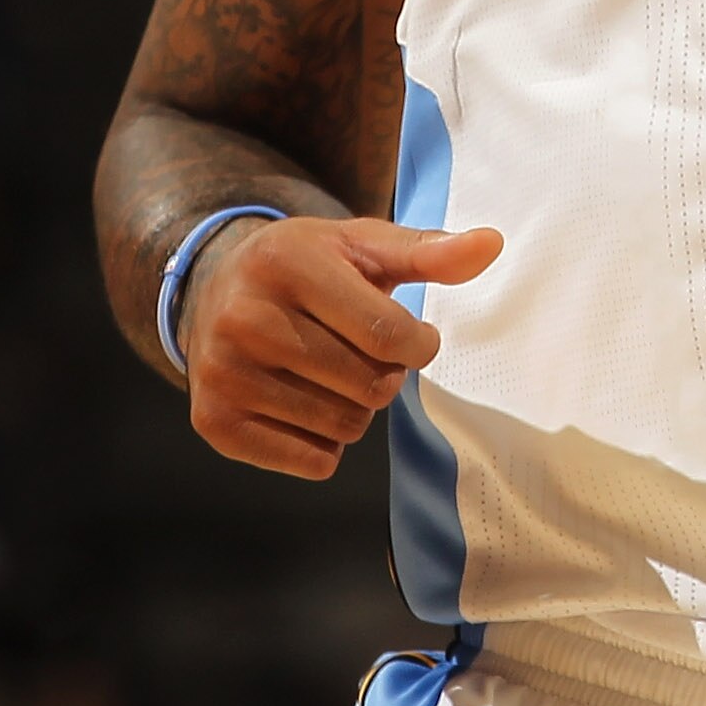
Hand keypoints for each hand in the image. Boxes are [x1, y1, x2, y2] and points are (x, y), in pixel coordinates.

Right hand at [179, 216, 500, 478]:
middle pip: (369, 386)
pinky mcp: (215, 421)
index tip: (414, 339)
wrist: (214, 292)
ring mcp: (224, 373)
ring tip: (328, 373)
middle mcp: (244, 318)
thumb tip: (491, 243)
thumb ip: (428, 250)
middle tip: (358, 352)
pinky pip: (313, 462)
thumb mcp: (361, 245)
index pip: (387, 333)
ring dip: (355, 409)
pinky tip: (301, 402)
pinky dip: (323, 443)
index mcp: (286, 264)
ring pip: (344, 427)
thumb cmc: (307, 269)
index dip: (420, 346)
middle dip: (384, 375)